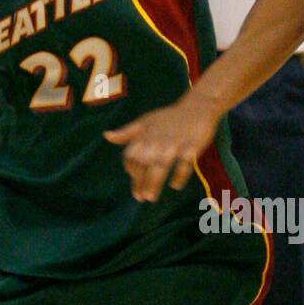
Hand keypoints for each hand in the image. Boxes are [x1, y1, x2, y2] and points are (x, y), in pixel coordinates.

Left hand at [103, 94, 220, 202]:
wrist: (197, 107)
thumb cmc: (169, 118)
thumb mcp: (145, 122)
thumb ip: (127, 132)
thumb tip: (106, 136)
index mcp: (145, 134)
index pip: (131, 155)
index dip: (131, 170)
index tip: (135, 184)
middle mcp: (158, 139)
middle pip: (144, 162)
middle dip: (140, 180)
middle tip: (141, 197)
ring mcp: (175, 143)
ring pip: (161, 164)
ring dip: (154, 181)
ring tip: (150, 197)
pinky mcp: (192, 146)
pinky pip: (185, 162)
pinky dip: (180, 174)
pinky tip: (175, 186)